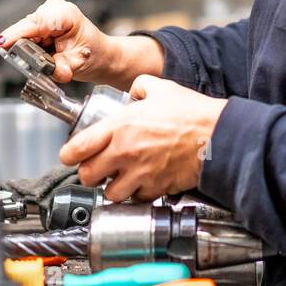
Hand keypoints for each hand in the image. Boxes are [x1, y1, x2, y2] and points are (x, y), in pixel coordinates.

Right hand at [0, 0, 127, 85]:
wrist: (101, 56)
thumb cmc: (94, 55)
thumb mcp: (78, 64)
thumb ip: (60, 67)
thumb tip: (47, 70)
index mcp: (65, 13)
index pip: (35, 23)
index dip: (16, 35)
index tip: (1, 44)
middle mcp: (55, 8)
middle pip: (26, 30)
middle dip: (29, 51)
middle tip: (46, 64)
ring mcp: (47, 12)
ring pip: (25, 35)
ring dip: (33, 51)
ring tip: (53, 58)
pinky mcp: (41, 20)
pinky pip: (27, 36)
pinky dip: (34, 49)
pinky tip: (48, 52)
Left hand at [58, 75, 226, 201]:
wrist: (216, 136)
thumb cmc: (191, 113)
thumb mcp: (160, 88)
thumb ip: (139, 87)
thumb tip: (133, 93)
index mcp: (120, 126)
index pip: (77, 149)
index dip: (69, 154)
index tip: (71, 155)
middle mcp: (125, 152)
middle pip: (87, 175)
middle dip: (89, 172)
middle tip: (97, 166)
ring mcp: (139, 174)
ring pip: (109, 193)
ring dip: (112, 187)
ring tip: (121, 177)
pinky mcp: (155, 188)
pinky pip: (137, 198)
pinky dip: (137, 194)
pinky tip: (143, 181)